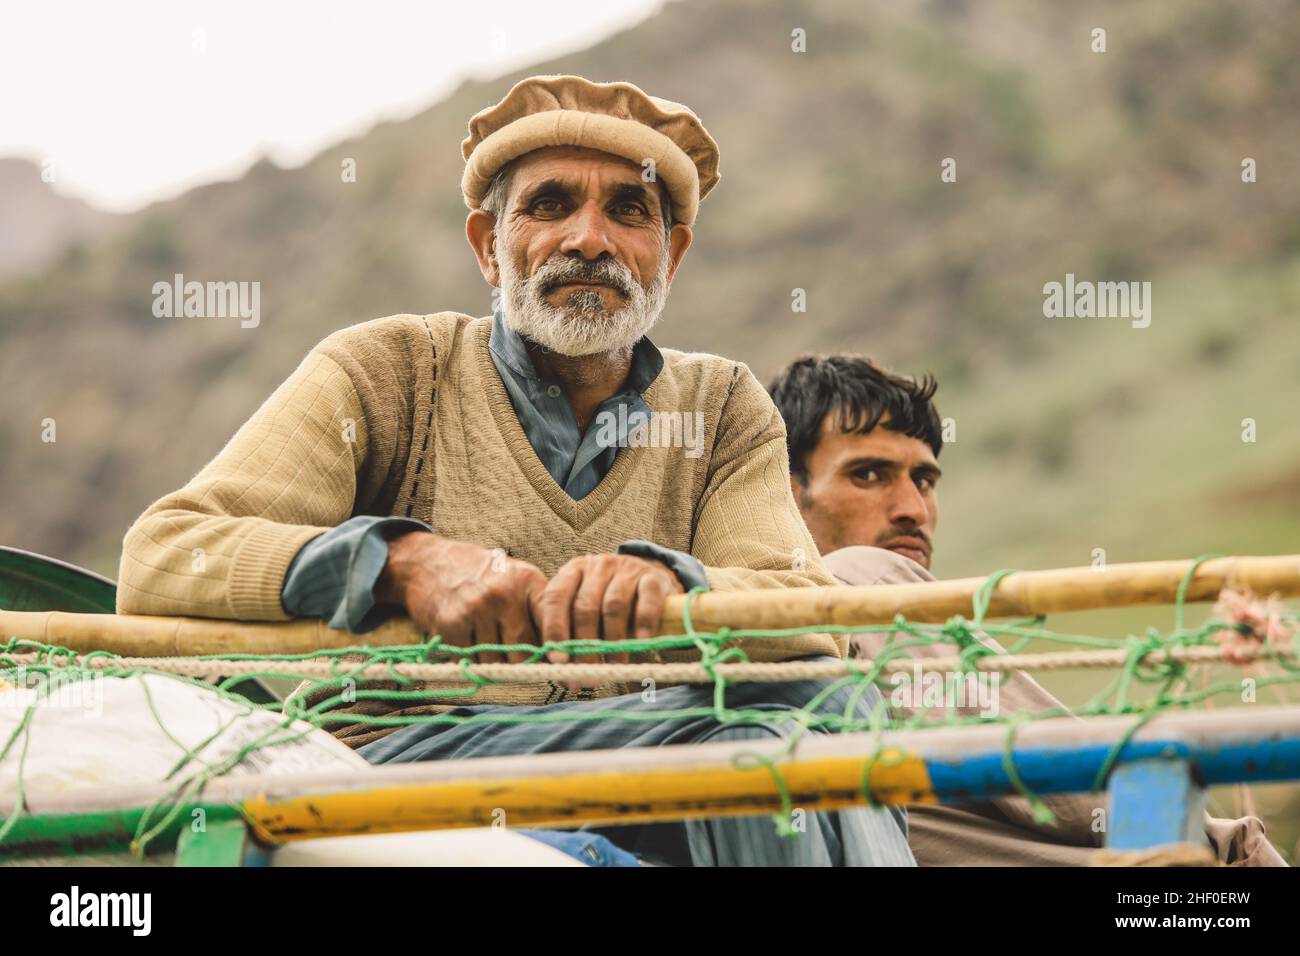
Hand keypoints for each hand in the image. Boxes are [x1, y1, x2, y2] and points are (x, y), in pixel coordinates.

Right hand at [376, 532, 546, 662]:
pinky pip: (469, 660)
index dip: (558, 647)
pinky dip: (468, 659)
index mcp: (527, 581)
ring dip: (490, 663)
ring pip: (494, 661)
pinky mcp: (451, 623)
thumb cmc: (480, 577)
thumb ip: (537, 610)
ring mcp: (477, 608)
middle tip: (510, 658)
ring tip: (483, 640)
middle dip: (518, 664)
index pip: (551, 620)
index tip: (561, 665)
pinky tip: (465, 639)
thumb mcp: (516, 579)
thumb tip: (556, 656)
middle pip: (522, 651)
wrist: (429, 563)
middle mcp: (504, 593)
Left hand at [537, 554, 683, 663]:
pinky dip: (644, 622)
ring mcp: (626, 569)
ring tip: (613, 665)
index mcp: (572, 571)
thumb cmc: (608, 605)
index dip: (555, 629)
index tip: (558, 660)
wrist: (650, 582)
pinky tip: (641, 642)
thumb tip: (562, 675)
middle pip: (585, 606)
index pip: (555, 597)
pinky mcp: (653, 577)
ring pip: (614, 605)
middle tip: (586, 674)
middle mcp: (597, 567)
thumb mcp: (586, 611)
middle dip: (584, 646)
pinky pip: (647, 599)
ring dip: (612, 641)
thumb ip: (571, 636)